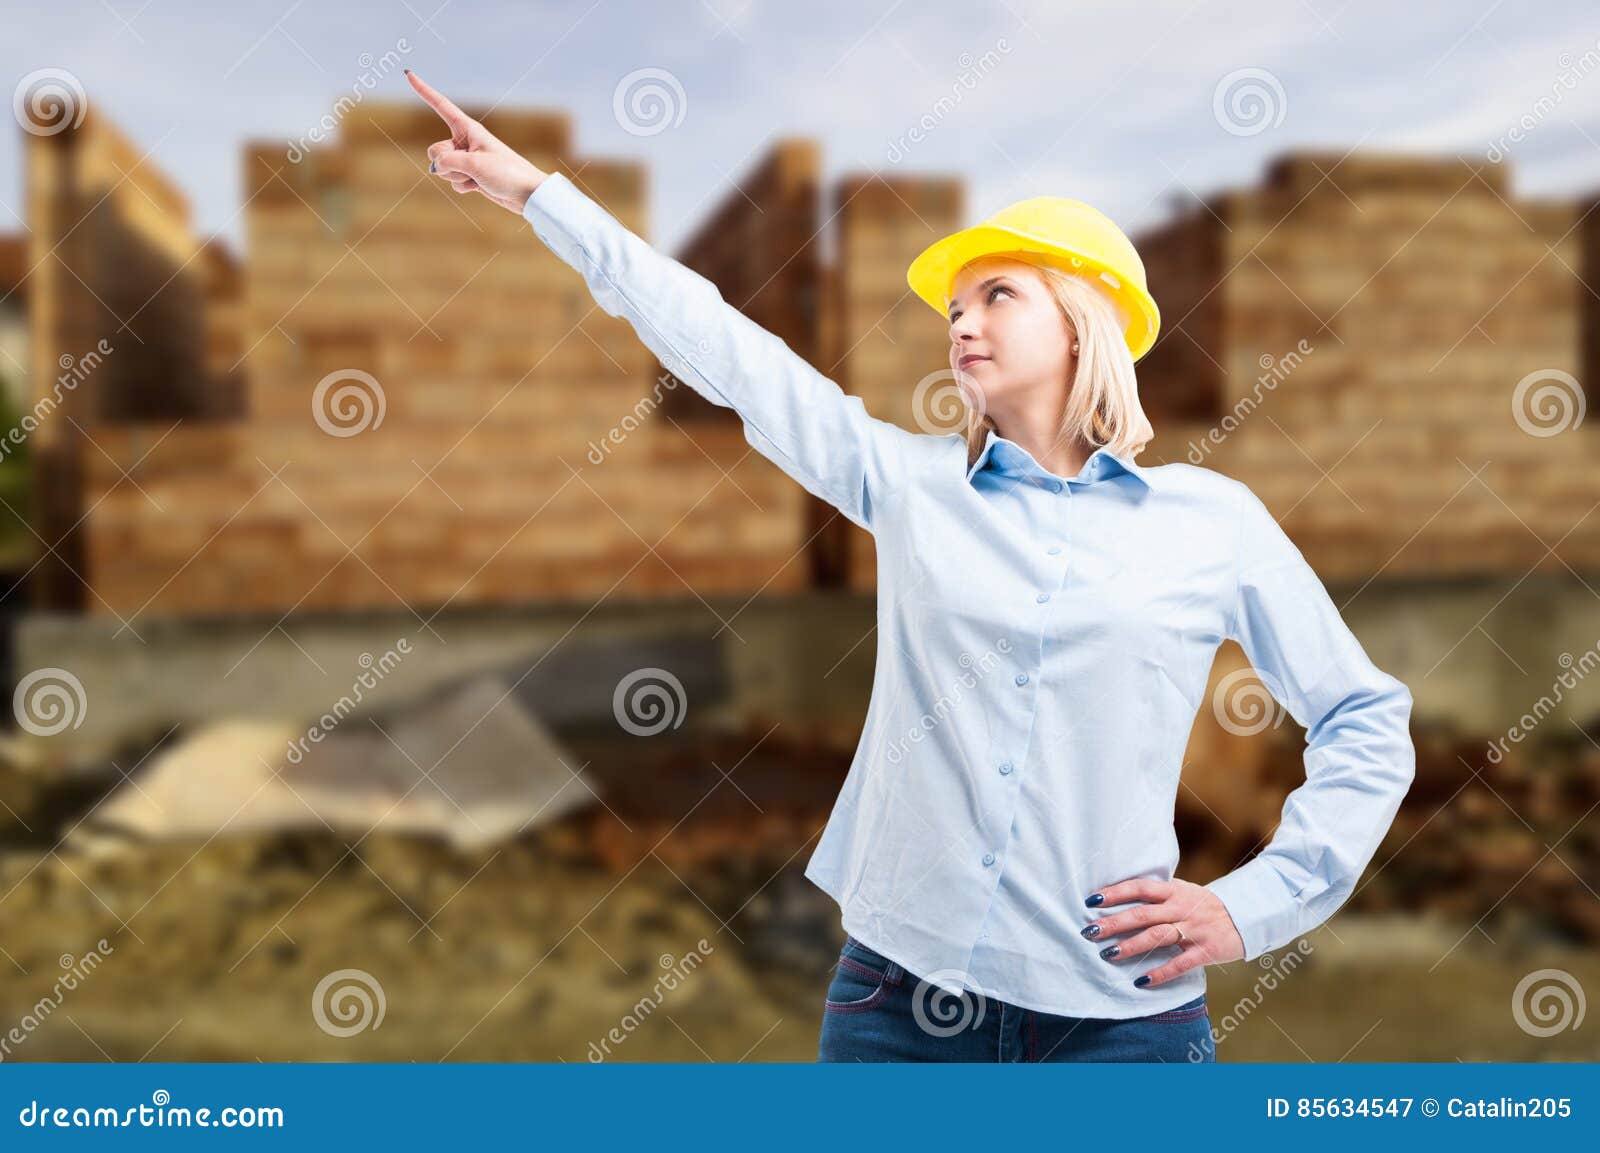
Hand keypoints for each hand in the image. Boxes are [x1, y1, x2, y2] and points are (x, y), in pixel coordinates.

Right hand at [406, 70, 546, 213]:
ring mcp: (466, 159)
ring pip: (442, 168)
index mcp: (468, 128)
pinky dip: (463, 187)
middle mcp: (465, 141)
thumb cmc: (507, 173)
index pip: (441, 105)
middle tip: (469, 168)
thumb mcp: (475, 164)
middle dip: (446, 164)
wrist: (527, 194)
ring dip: (457, 177)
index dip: (424, 90)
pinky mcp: (470, 175)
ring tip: (479, 178)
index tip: (408, 74)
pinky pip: (453, 181)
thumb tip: (435, 167)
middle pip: (435, 150)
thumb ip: (449, 161)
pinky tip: (479, 187)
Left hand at [1081, 877, 1244, 987]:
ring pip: (1157, 937)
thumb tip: (1121, 893)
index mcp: (1174, 891)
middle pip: (1143, 914)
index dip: (1115, 892)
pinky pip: (1180, 964)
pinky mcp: (1206, 951)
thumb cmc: (1206, 904)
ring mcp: (1194, 930)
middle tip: (1089, 931)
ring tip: (1107, 954)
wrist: (1247, 916)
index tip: (1092, 900)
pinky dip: (1160, 973)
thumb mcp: (1184, 890)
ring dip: (1131, 946)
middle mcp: (1182, 908)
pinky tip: (1141, 981)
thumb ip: (1158, 893)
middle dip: (1114, 923)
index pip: (1140, 887)